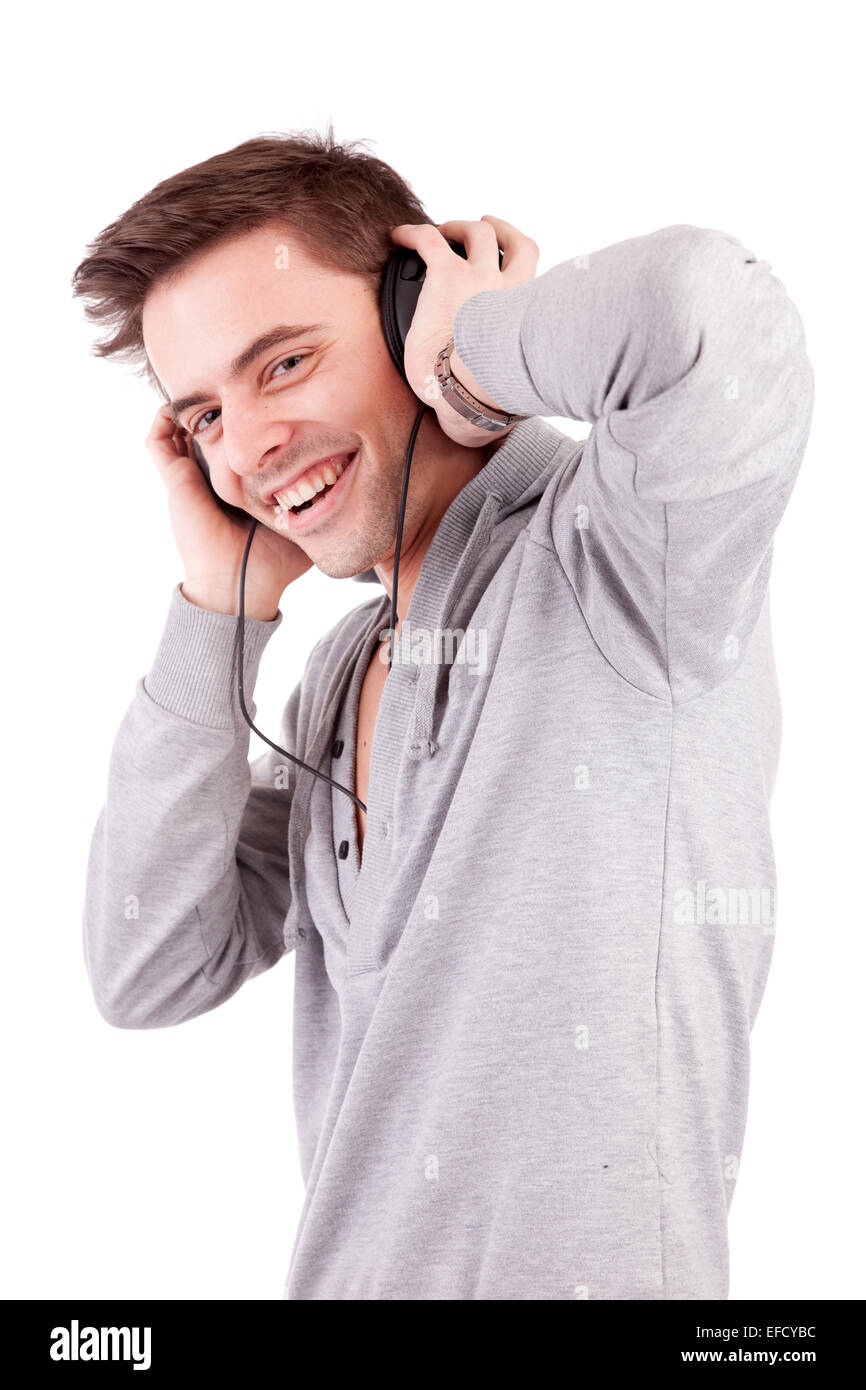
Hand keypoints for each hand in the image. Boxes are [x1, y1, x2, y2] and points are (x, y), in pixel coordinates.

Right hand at [145, 405, 311, 617]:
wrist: (240, 586)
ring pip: (180, 431)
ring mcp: (190, 479)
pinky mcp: (175, 482)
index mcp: (238, 486)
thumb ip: (319, 507)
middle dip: (219, 408)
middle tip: (236, 384)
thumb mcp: (301, 526)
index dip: (248, 424)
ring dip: (191, 409)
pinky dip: (161, 421)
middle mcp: (212, 479)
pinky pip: (156, 443)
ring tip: (207, 387)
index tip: (267, 401)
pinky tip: (175, 406)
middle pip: (209, 432)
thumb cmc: (270, 563)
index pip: (238, 445)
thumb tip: (348, 491)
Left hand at [388, 215, 538, 447]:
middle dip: (501, 233)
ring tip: (447, 229)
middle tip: (484, 228)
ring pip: (480, 234)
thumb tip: (510, 412)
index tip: (512, 265)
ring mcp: (480, 278)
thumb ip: (513, 383)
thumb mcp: (509, 387)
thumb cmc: (484, 398)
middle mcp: (510, 291)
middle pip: (518, 245)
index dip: (523, 269)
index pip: (535, 282)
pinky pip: (430, 239)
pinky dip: (413, 232)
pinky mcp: (447, 274)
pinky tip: (399, 235)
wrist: (467, 391)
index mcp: (525, 319)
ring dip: (464, 226)